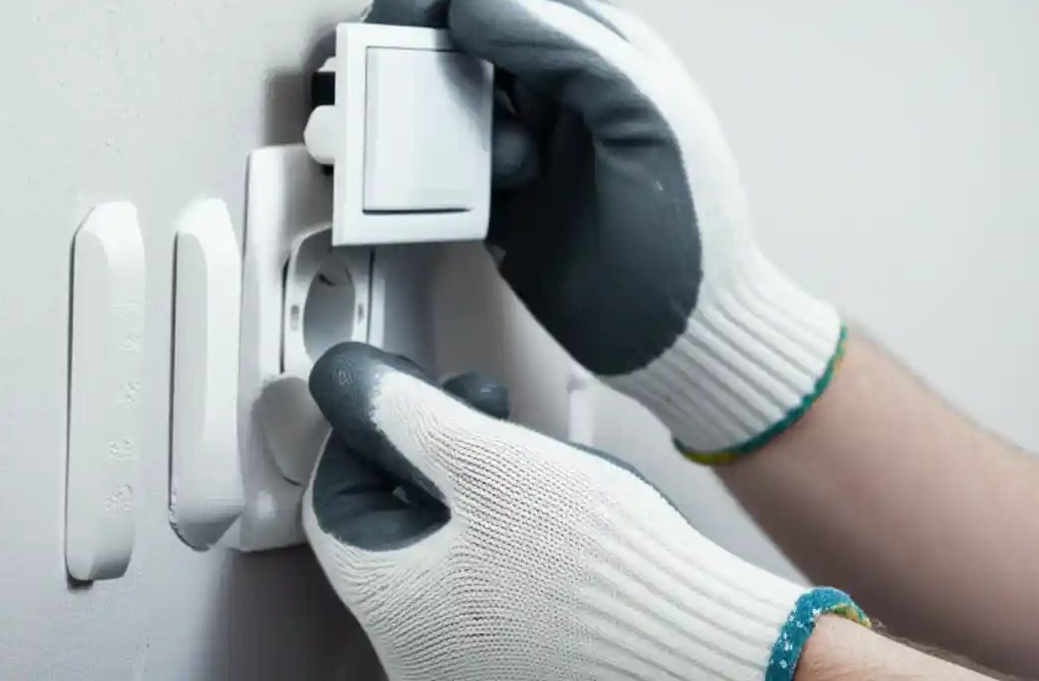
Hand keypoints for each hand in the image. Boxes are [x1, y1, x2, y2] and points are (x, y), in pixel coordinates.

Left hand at [303, 342, 866, 680]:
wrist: (704, 636)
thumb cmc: (606, 568)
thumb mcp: (490, 461)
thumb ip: (404, 414)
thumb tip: (349, 386)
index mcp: (393, 612)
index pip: (334, 507)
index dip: (360, 435)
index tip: (390, 396)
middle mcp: (419, 654)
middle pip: (387, 527)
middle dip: (422, 450)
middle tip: (461, 405)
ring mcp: (470, 664)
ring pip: (438, 552)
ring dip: (462, 484)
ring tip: (514, 445)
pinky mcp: (518, 661)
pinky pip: (480, 584)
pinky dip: (495, 532)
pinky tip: (539, 500)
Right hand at [364, 0, 843, 461]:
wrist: (686, 345)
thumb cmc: (693, 240)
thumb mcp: (647, 121)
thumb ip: (570, 51)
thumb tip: (476, 4)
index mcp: (604, 56)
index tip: (396, 15)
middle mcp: (563, 95)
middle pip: (468, 45)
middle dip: (423, 59)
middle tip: (392, 82)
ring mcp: (531, 150)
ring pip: (451, 109)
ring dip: (437, 128)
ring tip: (478, 164)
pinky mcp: (504, 206)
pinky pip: (447, 174)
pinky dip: (437, 182)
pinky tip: (471, 201)